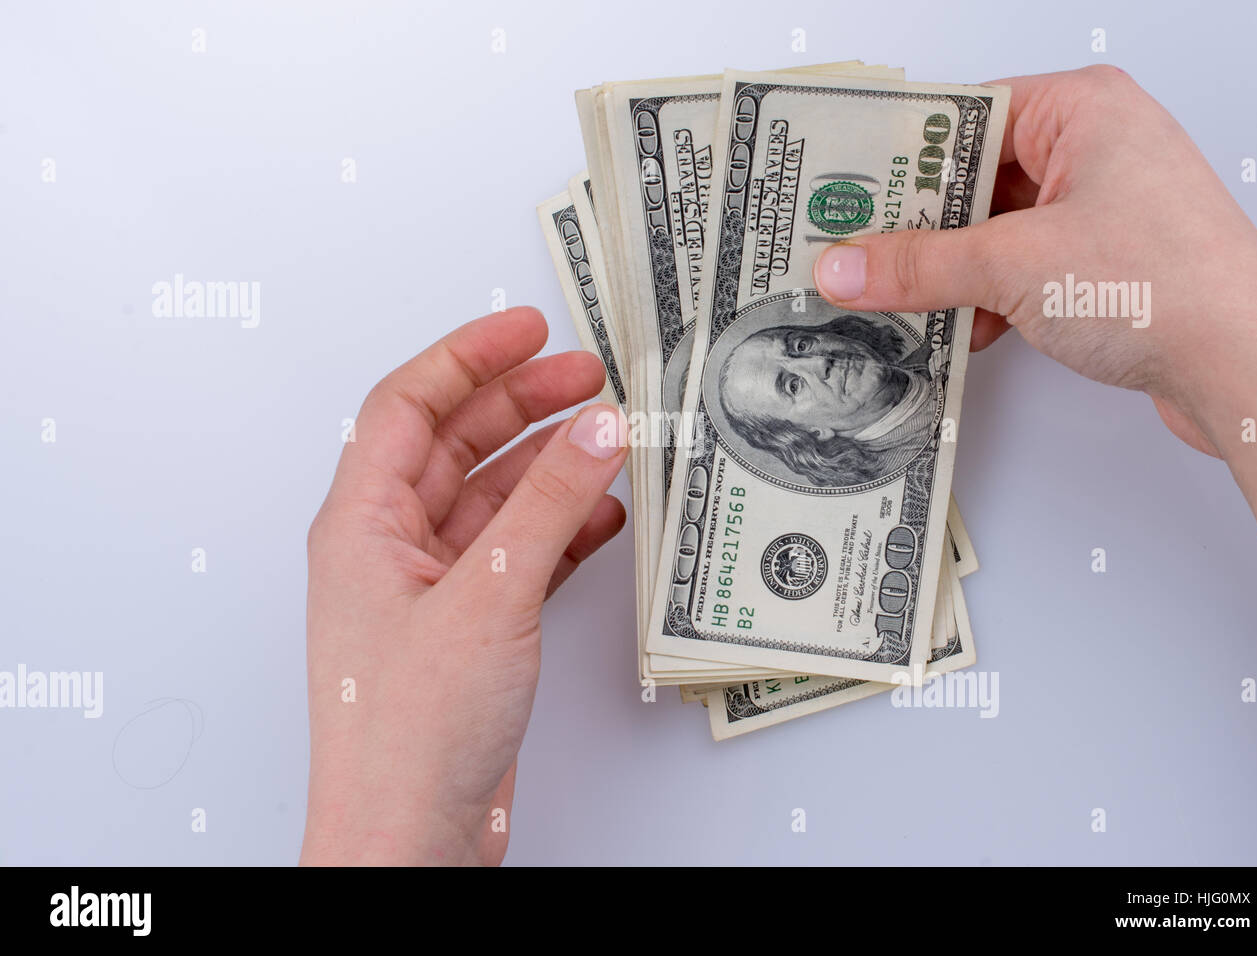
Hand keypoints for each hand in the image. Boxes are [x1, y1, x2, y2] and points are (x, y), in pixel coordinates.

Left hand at [300, 307, 627, 865]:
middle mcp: (392, 546)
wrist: (411, 837)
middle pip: (456, 444)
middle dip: (521, 403)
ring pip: (496, 497)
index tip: (529, 328)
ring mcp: (434, 587)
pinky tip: (604, 515)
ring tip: (609, 436)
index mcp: (362, 523)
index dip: (468, 357)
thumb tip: (595, 429)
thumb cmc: (406, 736)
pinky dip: (564, 529)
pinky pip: (520, 552)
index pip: (408, 405)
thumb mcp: (489, 597)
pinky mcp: (472, 627)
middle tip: (587, 377)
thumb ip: (549, 505)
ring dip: (551, 465)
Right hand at [814, 64, 1256, 634]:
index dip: (898, 154)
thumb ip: (919, 266)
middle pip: (973, 175)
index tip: (839, 186)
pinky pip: (1020, 266)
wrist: (1243, 366)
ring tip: (893, 298)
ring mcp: (1100, 206)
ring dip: (947, 270)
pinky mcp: (1102, 262)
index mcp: (1081, 110)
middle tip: (851, 250)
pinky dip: (985, 297)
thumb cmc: (1166, 286)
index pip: (962, 113)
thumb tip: (844, 265)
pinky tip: (958, 330)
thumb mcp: (1015, 266)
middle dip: (915, 224)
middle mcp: (1093, 148)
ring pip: (993, 228)